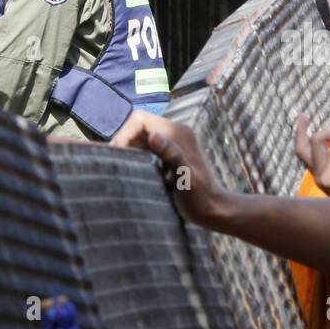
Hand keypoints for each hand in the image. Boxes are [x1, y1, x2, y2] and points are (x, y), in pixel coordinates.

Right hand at [111, 110, 230, 227]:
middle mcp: (175, 132)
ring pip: (141, 137)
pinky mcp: (170, 153)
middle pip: (139, 126)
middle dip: (125, 141)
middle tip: (116, 162)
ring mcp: (172, 142)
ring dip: (130, 149)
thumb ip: (171, 155)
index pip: (141, 120)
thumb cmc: (200, 196)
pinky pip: (147, 147)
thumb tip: (153, 136)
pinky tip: (134, 170)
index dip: (125, 133)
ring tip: (122, 167)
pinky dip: (137, 155)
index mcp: (177, 133)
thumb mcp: (185, 177)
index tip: (118, 153)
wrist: (213, 209)